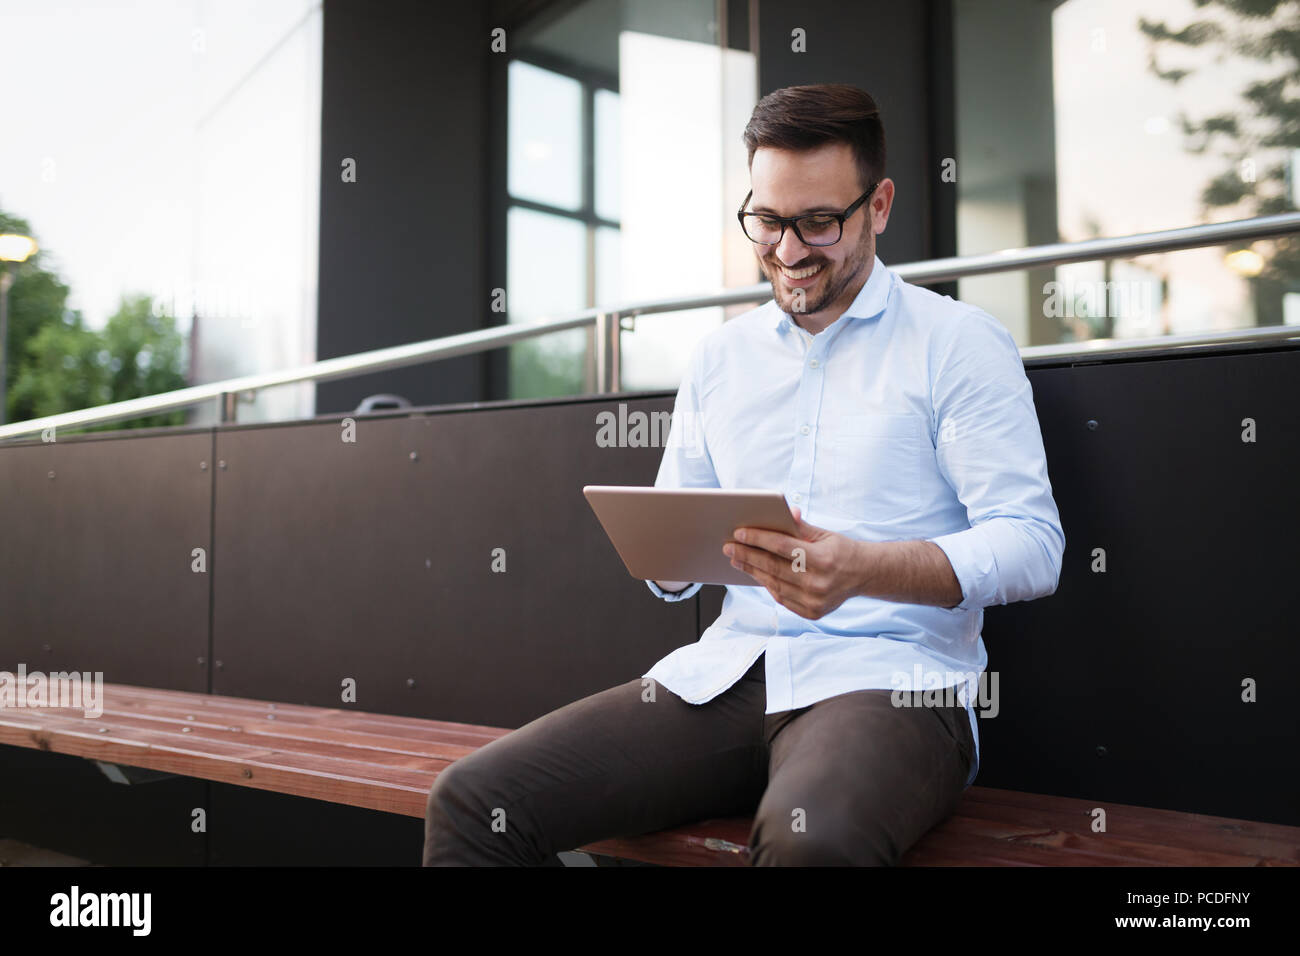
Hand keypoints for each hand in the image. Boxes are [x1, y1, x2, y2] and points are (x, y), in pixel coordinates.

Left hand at [722, 506, 867, 619]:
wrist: (864, 575)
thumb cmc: (841, 549)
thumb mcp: (824, 534)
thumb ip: (800, 526)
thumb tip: (784, 512)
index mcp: (824, 559)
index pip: (783, 547)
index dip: (759, 539)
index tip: (739, 533)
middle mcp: (819, 583)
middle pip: (774, 568)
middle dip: (747, 556)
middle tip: (729, 547)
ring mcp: (815, 601)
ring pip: (774, 585)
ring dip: (752, 571)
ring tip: (737, 560)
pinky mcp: (812, 612)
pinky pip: (782, 598)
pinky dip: (766, 585)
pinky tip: (754, 574)